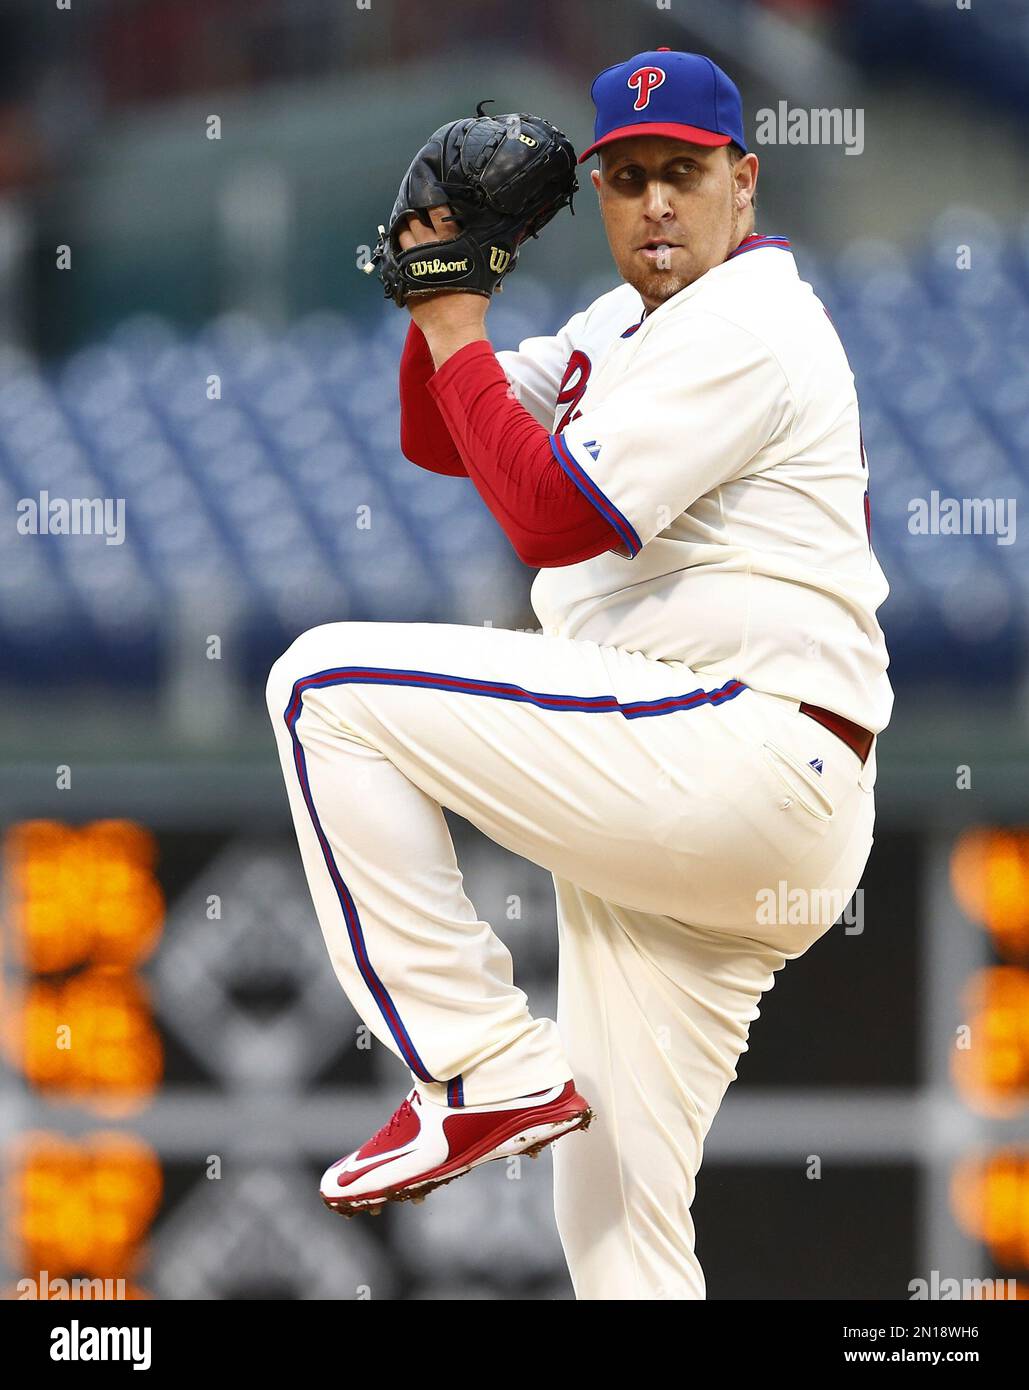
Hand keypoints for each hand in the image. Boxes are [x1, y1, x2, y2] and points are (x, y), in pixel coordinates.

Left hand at [396, 203, 488, 353]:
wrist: (452, 327)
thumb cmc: (471, 301)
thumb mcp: (487, 271)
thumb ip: (491, 251)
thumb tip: (508, 239)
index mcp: (449, 240)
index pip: (438, 210)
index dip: (434, 200)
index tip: (432, 194)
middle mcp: (428, 245)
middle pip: (415, 218)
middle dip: (416, 211)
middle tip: (417, 208)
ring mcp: (412, 259)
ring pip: (402, 233)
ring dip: (404, 227)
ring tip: (407, 223)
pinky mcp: (403, 274)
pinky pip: (396, 254)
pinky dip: (398, 247)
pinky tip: (401, 244)